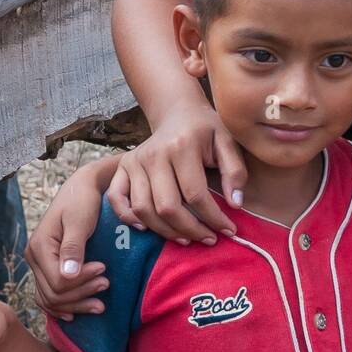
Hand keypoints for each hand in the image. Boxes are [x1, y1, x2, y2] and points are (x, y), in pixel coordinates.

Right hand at [24, 160, 112, 321]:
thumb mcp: (80, 221)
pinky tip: (75, 314)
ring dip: (75, 304)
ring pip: (50, 298)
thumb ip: (73, 248)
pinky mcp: (46, 266)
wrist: (81, 188)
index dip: (81, 282)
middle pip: (53, 294)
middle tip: (107, 285)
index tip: (104, 270)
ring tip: (100, 304)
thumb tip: (67, 276)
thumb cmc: (83, 200)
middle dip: (81, 295)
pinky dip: (61, 306)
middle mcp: (33, 257)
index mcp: (39, 247)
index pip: (57, 281)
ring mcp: (37, 264)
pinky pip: (48, 294)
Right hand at [107, 99, 245, 246]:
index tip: (229, 230)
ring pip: (143, 209)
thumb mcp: (227, 142)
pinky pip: (117, 198)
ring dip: (165, 231)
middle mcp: (154, 155)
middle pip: (167, 207)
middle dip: (190, 230)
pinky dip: (127, 217)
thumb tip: (235, 204)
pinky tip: (148, 228)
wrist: (178, 112)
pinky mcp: (123, 166)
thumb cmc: (206, 129)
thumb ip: (235, 171)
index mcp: (182, 146)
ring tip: (186, 238)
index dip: (213, 218)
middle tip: (208, 238)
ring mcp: (135, 161)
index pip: (196, 194)